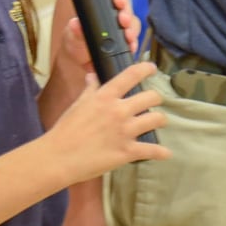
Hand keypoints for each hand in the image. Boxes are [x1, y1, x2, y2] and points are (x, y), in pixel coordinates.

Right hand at [45, 61, 167, 187]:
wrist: (59, 156)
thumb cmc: (65, 130)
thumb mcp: (77, 104)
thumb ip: (90, 90)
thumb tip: (92, 76)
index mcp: (105, 96)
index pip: (131, 75)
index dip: (145, 69)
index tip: (151, 68)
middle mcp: (119, 110)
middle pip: (151, 97)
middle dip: (156, 98)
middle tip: (154, 102)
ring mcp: (125, 131)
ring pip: (157, 119)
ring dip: (160, 120)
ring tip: (159, 122)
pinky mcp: (127, 151)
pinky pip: (153, 150)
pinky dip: (162, 152)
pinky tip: (166, 153)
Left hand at [57, 0, 143, 75]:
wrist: (80, 61)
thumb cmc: (76, 43)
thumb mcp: (73, 35)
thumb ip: (75, 30)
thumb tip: (76, 24)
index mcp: (101, 9)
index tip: (119, 2)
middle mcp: (114, 17)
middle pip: (127, 11)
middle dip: (127, 15)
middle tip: (123, 21)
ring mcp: (121, 30)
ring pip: (133, 26)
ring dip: (132, 30)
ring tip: (128, 36)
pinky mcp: (126, 44)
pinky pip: (134, 42)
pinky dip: (133, 44)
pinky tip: (130, 47)